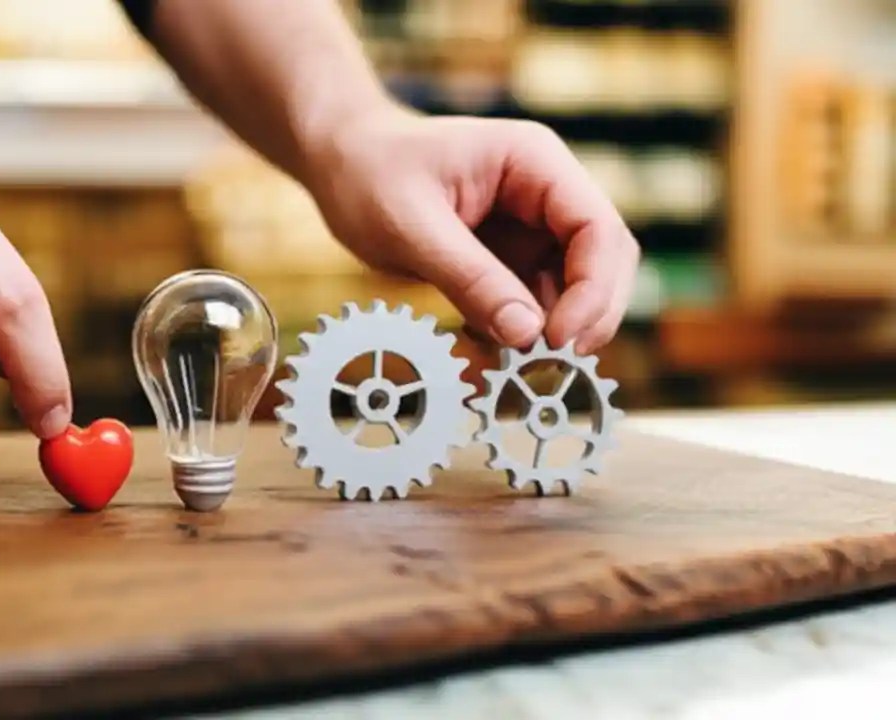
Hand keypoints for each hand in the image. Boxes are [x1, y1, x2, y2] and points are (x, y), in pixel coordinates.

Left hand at [302, 107, 638, 353]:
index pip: (597, 227)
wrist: (338, 163)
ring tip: (511, 369)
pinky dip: (518, 334)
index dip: (593, 289)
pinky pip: (532, 304)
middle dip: (585, 316)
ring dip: (552, 333)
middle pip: (602, 262)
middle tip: (549, 365)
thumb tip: (526, 334)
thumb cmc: (368, 173)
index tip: (558, 339)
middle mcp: (544, 194)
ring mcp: (530, 228)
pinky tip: (484, 353)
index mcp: (534, 162)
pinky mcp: (507, 259)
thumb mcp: (411, 226)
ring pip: (572, 290)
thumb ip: (470, 277)